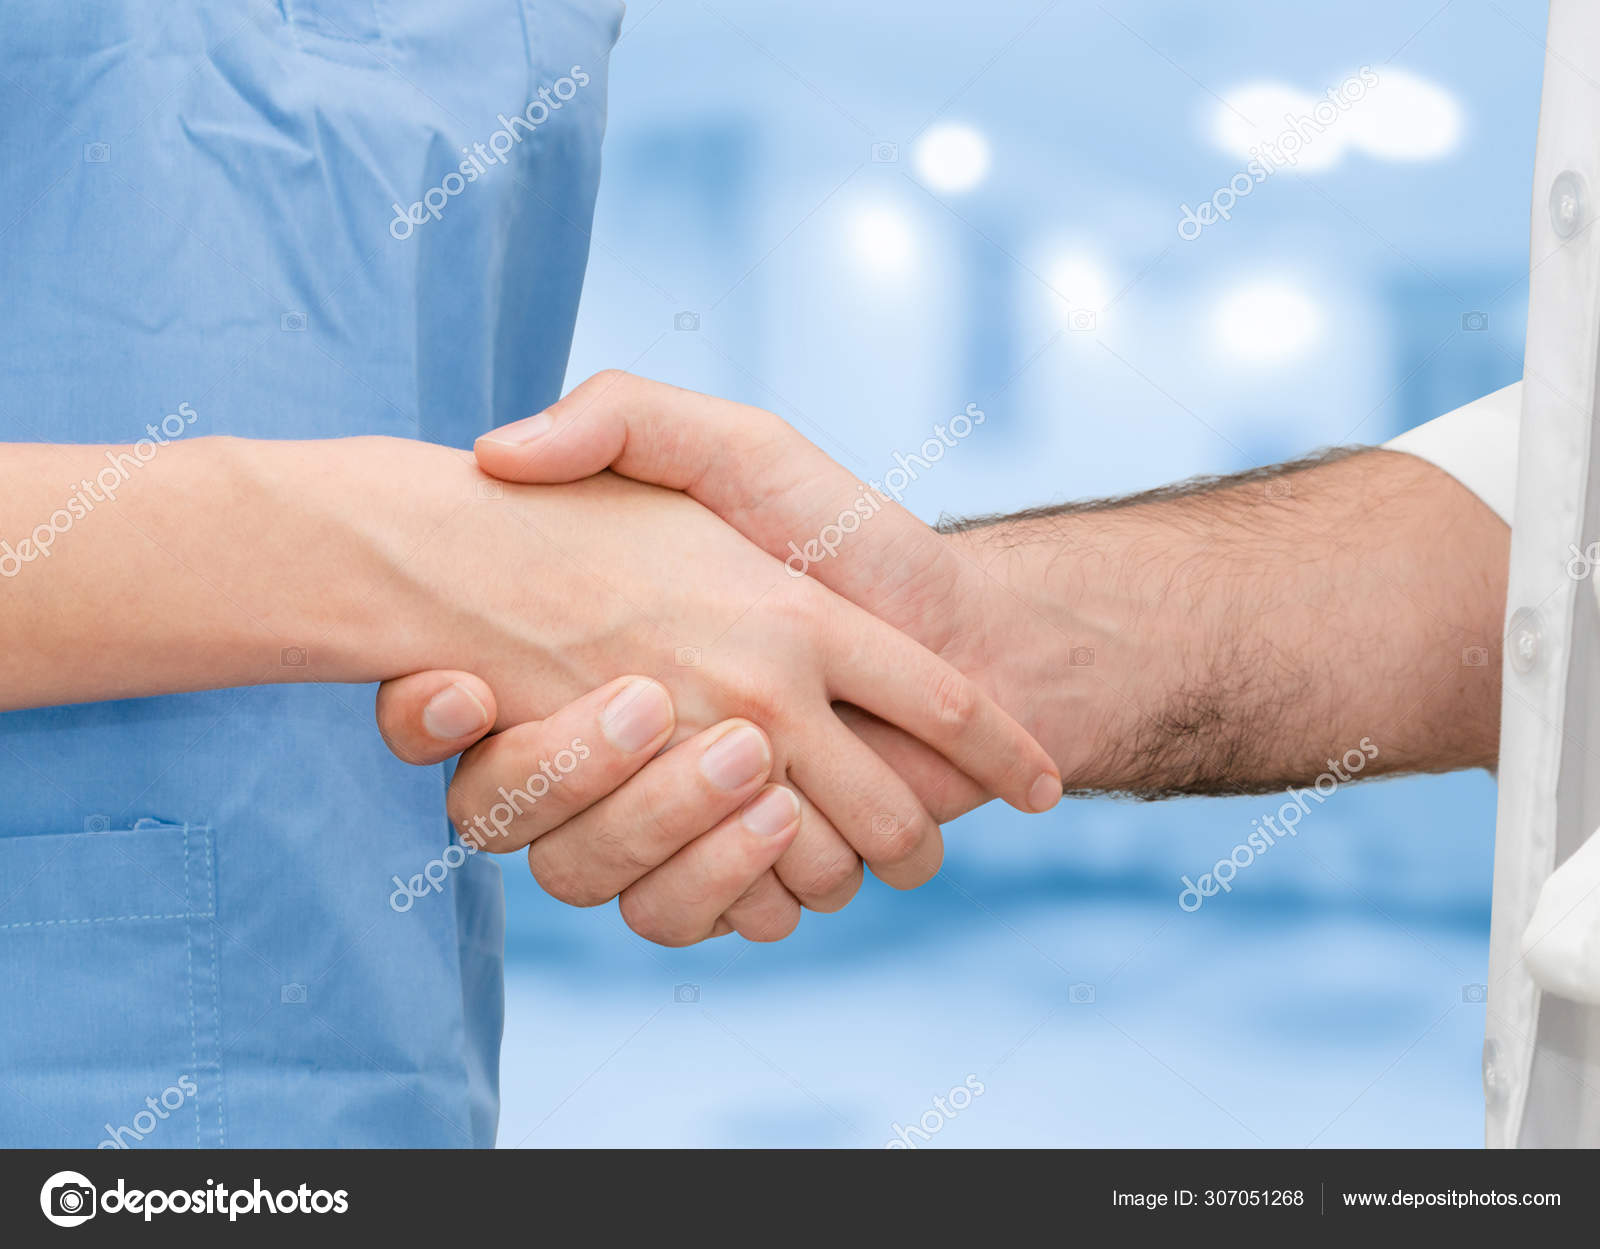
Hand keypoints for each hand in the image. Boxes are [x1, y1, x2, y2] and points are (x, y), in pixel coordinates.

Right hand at [362, 442, 1058, 941]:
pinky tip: (785, 826)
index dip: (426, 713)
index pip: (456, 710)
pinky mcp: (738, 872)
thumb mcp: (730, 445)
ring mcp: (683, 816)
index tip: (459, 691)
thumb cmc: (851, 534)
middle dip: (607, 781)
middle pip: (550, 809)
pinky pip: (689, 916)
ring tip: (763, 775)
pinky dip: (739, 890)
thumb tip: (494, 455)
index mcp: (603, 657)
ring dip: (692, 834)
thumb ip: (623, 419)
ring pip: (623, 873)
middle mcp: (627, 742)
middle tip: (684, 722)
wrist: (981, 624)